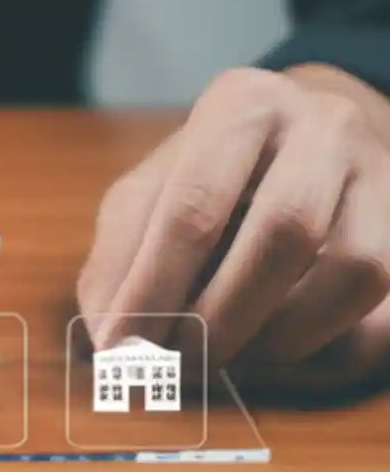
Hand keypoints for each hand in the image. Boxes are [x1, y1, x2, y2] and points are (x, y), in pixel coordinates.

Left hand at [78, 65, 389, 394]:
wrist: (312, 142)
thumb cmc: (213, 176)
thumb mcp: (151, 192)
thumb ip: (119, 253)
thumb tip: (109, 334)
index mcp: (242, 105)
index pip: (195, 205)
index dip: (154, 285)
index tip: (120, 345)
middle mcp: (323, 127)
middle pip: (284, 236)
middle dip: (220, 317)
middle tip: (177, 366)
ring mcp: (384, 174)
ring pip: (354, 274)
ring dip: (281, 337)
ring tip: (229, 358)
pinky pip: (385, 314)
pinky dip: (327, 351)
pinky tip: (278, 356)